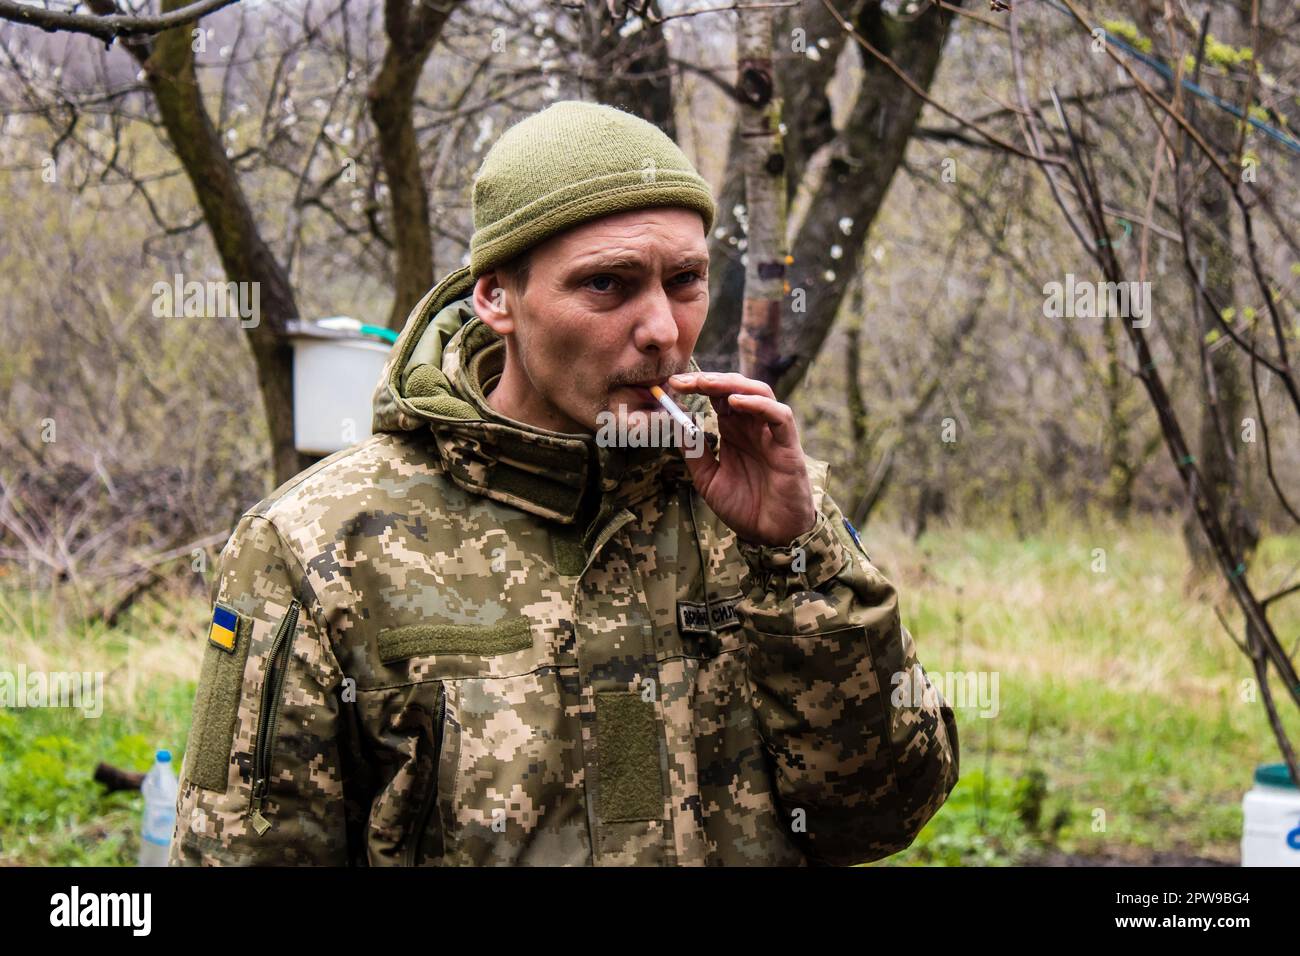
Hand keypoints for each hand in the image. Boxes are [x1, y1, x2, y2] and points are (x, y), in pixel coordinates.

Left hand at [666, 371, 815, 547]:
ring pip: (759, 392)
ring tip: (706, 384)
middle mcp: (753, 426)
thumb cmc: (744, 507)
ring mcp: (772, 434)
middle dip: (708, 380)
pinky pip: (779, 416)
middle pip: (735, 387)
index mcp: (734, 431)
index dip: (696, 386)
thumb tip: (675, 422)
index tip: (670, 385)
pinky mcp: (788, 446)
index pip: (716, 396)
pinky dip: (759, 404)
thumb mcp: (708, 479)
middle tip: (682, 381)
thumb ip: (694, 452)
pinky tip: (736, 403)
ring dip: (732, 384)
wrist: (770, 535)